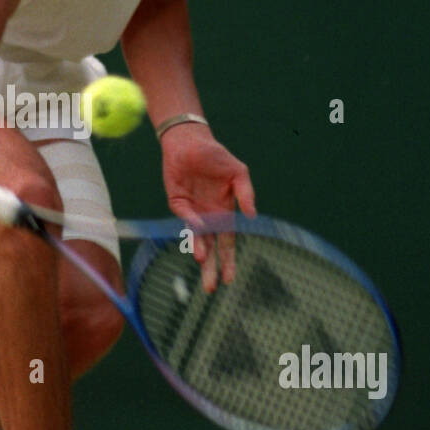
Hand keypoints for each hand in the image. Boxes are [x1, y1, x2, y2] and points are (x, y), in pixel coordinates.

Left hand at [161, 127, 255, 291]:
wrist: (191, 140)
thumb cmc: (217, 157)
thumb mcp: (239, 173)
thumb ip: (246, 193)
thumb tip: (253, 216)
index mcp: (224, 213)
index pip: (227, 243)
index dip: (229, 261)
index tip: (230, 280)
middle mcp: (207, 216)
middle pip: (210, 248)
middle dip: (210, 268)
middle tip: (211, 289)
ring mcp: (191, 210)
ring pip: (195, 236)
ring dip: (199, 249)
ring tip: (202, 260)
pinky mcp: (177, 201)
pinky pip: (185, 215)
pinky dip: (192, 223)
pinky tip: (198, 229)